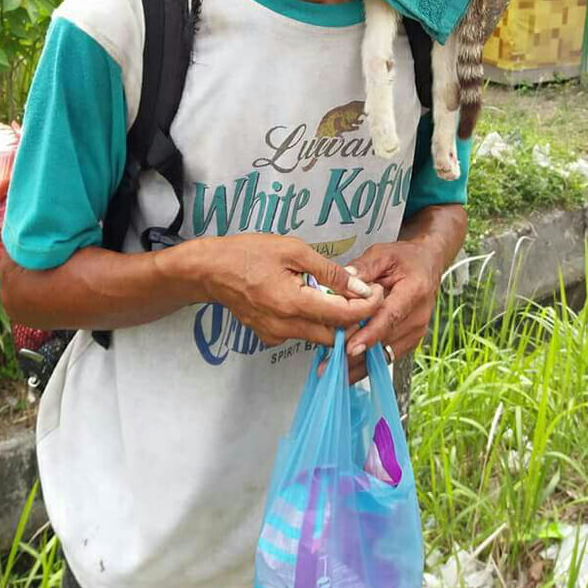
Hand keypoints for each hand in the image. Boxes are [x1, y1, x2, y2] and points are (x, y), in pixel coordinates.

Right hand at [200, 233, 384, 348]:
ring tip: (337, 296)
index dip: (367, 307)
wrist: (209, 270)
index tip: (378, 293)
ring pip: (317, 337)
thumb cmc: (248, 252)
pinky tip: (309, 301)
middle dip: (353, 320)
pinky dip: (312, 322)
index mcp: (293, 303)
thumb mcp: (292, 250)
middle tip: (363, 297)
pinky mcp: (267, 336)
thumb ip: (328, 270)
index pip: (343, 316)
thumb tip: (358, 286)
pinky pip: (299, 335)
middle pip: (334, 335)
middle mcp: (285, 327)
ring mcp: (274, 335)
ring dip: (333, 322)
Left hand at [342, 241, 441, 383]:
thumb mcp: (383, 254)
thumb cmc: (405, 258)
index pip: (390, 317)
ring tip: (331, 370)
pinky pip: (388, 355)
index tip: (350, 348)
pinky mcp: (411, 340)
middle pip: (385, 340)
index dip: (369, 334)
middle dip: (356, 355)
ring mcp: (417, 331)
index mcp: (414, 291)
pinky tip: (346, 368)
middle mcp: (419, 315)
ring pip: (386, 354)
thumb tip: (343, 280)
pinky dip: (368, 363)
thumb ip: (363, 267)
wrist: (427, 264)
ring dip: (360, 364)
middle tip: (327, 365)